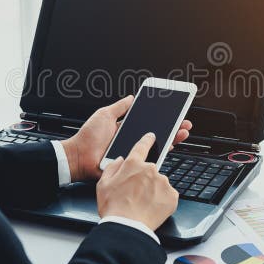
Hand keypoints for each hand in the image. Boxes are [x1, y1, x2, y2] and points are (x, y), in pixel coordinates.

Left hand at [60, 95, 192, 182]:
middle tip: (184, 122)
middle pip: (157, 134)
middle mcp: (131, 141)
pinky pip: (149, 160)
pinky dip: (161, 154)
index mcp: (126, 129)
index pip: (148, 122)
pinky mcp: (132, 165)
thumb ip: (119, 107)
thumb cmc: (88, 137)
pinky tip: (170, 146)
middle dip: (172, 128)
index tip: (174, 112)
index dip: (162, 118)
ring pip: (157, 147)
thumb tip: (131, 97)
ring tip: (182, 132)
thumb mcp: (104, 115)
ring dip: (172, 139)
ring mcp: (133, 153)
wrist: (79, 157)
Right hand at [96, 132, 178, 229]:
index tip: (151, 137)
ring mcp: (163, 182)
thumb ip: (112, 168)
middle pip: (150, 170)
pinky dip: (162, 201)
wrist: (127, 227)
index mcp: (133, 164)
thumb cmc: (114, 207)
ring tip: (143, 204)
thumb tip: (119, 160)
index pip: (142, 146)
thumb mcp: (103, 184)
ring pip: (159, 183)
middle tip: (136, 194)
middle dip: (145, 179)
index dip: (147, 140)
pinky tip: (151, 208)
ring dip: (154, 190)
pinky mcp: (172, 196)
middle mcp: (150, 169)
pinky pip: (168, 195)